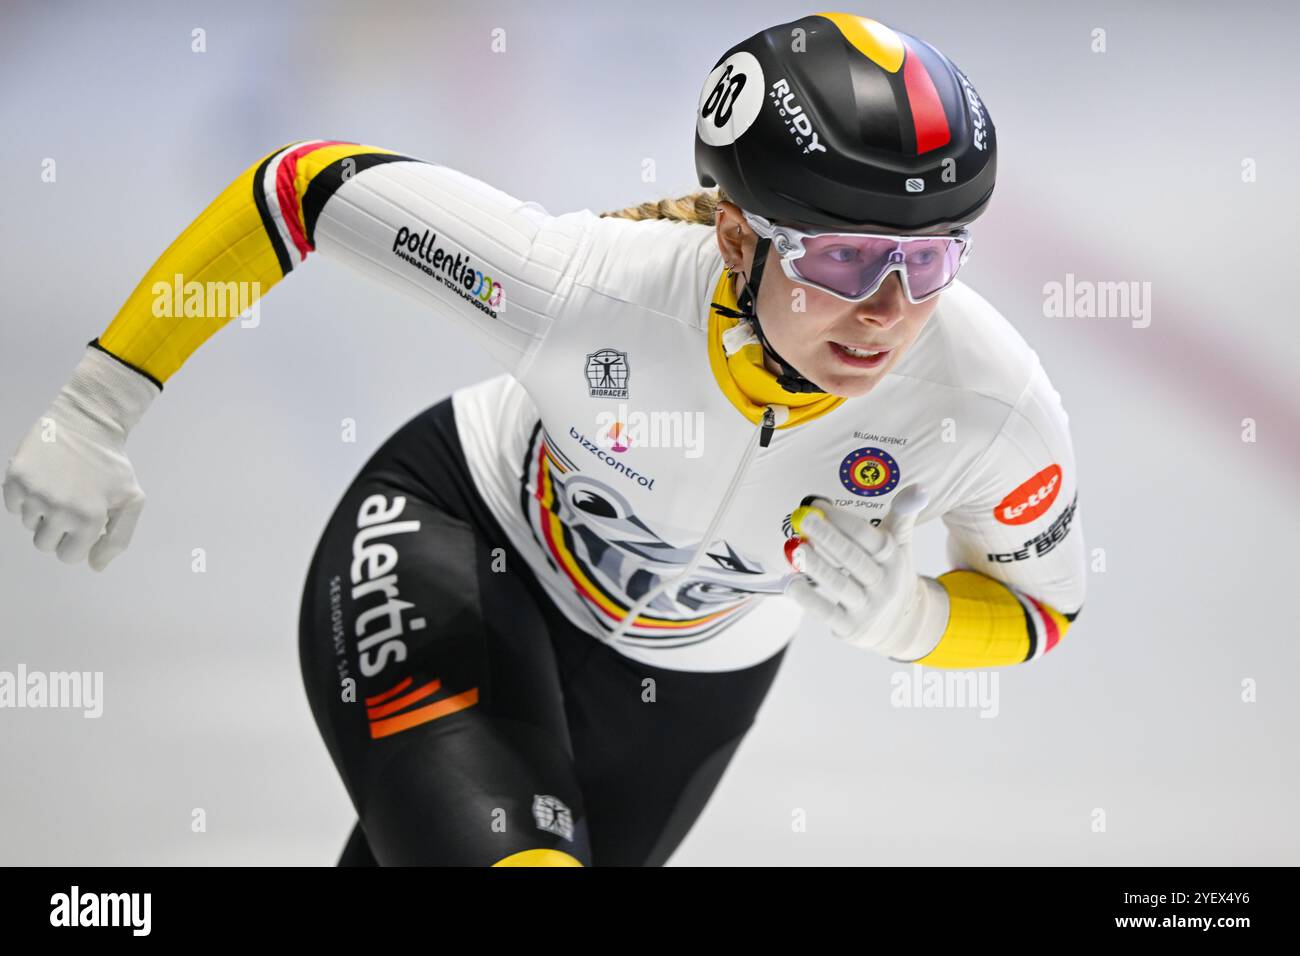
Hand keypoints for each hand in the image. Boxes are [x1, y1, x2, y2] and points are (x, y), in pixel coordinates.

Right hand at [3, 347, 155, 569]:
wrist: (87, 423)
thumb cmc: (111, 465)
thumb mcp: (130, 501)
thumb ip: (117, 539)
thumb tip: (94, 566)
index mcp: (89, 518)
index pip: (68, 556)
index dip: (77, 543)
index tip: (84, 524)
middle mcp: (60, 509)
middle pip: (45, 545)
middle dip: (59, 530)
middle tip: (72, 504)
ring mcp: (35, 493)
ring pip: (29, 525)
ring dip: (43, 513)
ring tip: (61, 487)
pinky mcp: (15, 479)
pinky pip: (14, 506)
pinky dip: (26, 498)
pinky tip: (45, 479)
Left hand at [784, 484, 947, 658]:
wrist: (904, 625)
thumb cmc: (891, 575)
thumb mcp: (900, 547)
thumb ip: (903, 516)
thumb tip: (919, 487)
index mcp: (894, 559)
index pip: (869, 537)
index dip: (844, 520)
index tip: (818, 505)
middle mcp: (884, 584)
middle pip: (854, 558)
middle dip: (828, 537)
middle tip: (804, 519)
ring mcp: (868, 608)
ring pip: (840, 584)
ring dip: (817, 566)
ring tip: (796, 548)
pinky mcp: (851, 628)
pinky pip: (827, 612)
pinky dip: (809, 599)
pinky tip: (791, 583)